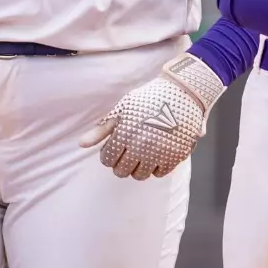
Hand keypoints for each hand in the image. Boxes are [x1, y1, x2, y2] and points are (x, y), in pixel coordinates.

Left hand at [79, 52, 224, 179]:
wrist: (185, 91)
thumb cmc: (150, 98)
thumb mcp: (123, 108)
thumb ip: (103, 129)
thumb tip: (82, 144)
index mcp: (124, 134)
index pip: (107, 160)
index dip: (110, 154)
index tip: (118, 146)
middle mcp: (140, 146)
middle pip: (121, 171)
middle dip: (122, 163)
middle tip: (130, 151)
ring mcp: (158, 152)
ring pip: (140, 175)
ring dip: (139, 168)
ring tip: (144, 155)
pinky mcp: (175, 155)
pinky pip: (160, 173)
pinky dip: (157, 168)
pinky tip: (159, 155)